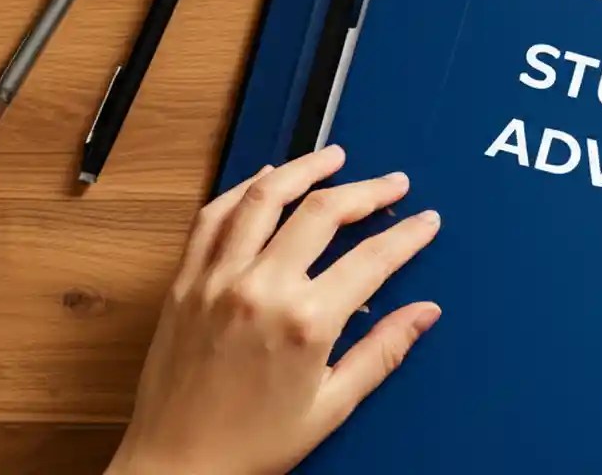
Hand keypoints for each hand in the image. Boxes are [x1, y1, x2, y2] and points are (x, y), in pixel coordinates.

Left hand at [106, 145, 441, 474]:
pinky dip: (243, 190)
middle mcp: (261, 289)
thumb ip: (383, 351)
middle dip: (367, 191)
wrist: (177, 467)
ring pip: (265, 198)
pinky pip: (214, 217)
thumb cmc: (252, 445)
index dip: (407, 234)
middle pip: (324, 212)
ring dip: (303, 169)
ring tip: (333, 157)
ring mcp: (218, 279)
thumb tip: (424, 314)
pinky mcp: (185, 281)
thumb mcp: (333, 404)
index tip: (424, 220)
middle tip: (391, 183)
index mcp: (306, 324)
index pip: (373, 259)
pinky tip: (265, 180)